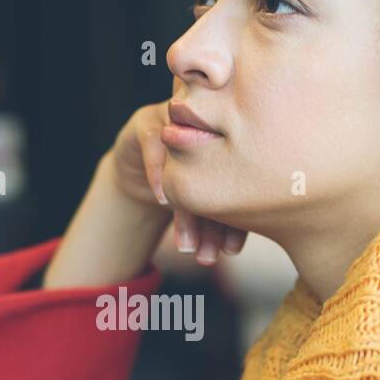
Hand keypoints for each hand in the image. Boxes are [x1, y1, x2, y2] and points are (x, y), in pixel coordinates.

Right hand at [110, 93, 246, 265]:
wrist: (139, 171)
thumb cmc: (182, 190)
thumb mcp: (204, 206)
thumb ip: (222, 217)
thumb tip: (231, 252)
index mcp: (235, 147)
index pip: (240, 183)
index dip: (238, 221)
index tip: (230, 252)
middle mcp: (210, 129)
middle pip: (216, 173)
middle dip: (212, 221)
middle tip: (207, 255)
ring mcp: (178, 123)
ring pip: (186, 164)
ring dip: (186, 207)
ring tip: (186, 246)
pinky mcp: (146, 123)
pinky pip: (154, 143)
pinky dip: (159, 172)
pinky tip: (162, 199)